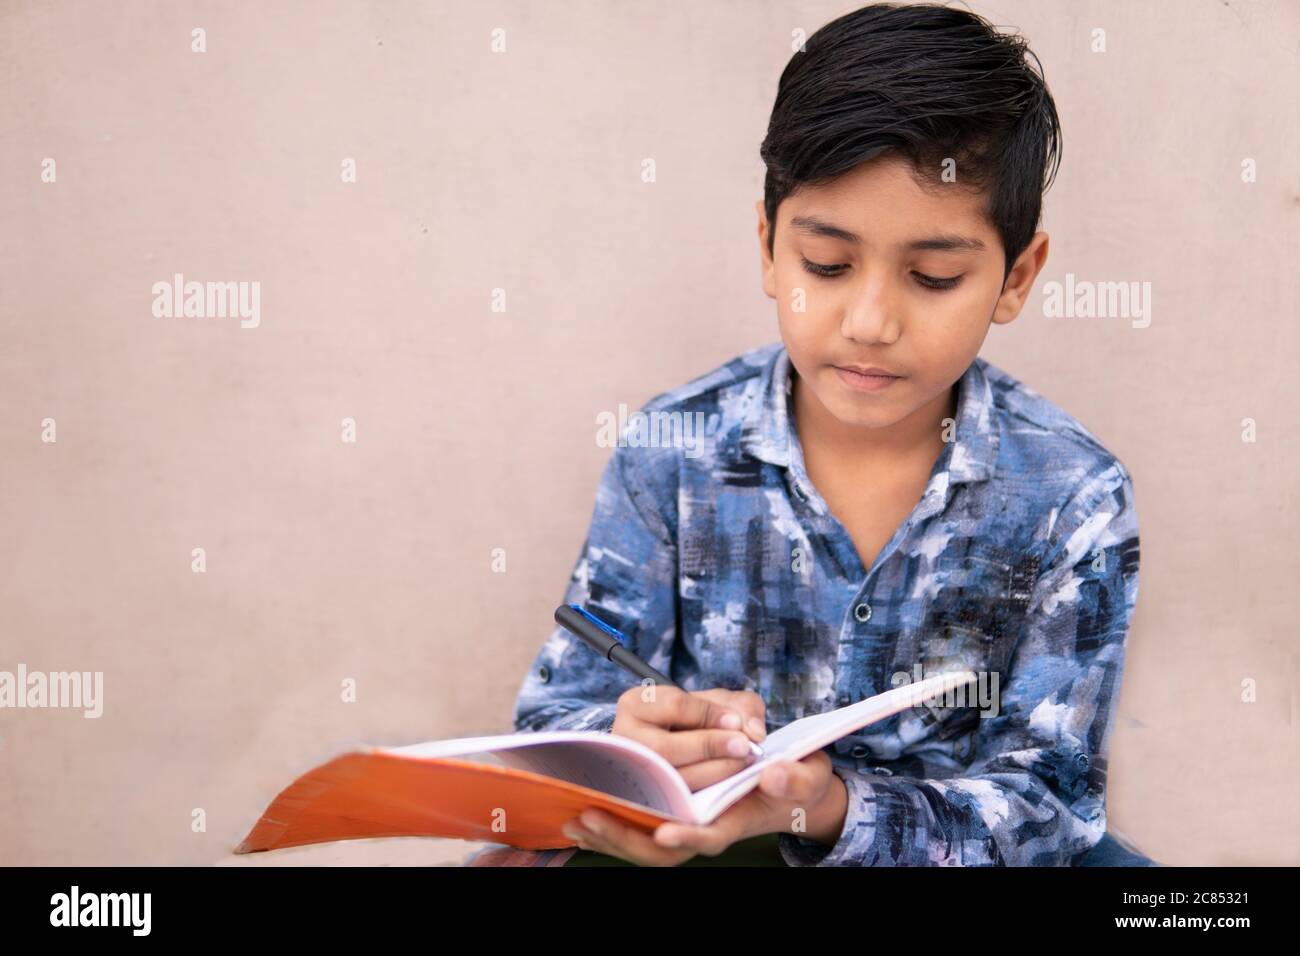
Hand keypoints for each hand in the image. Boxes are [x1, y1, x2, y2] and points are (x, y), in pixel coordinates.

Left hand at [562, 748, 846, 865]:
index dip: (689, 836)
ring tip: (577, 820)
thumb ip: (794, 776)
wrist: (786, 778)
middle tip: (591, 817)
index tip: (665, 835)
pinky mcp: (671, 809)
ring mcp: (688, 819)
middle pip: (664, 847)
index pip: (710, 835)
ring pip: (644, 841)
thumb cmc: (794, 775)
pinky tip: (576, 817)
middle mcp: (707, 823)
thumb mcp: (807, 773)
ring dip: (610, 834)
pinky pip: (636, 826)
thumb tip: (771, 774)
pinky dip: (608, 828)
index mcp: (738, 817)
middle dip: (627, 835)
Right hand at [610, 685, 768, 790]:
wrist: (692, 749)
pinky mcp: (647, 800)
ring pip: (668, 778)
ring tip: (741, 763)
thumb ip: (744, 709)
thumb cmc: (704, 720)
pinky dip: (705, 794)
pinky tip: (729, 784)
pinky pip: (674, 803)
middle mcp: (624, 739)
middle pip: (664, 748)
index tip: (737, 722)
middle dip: (709, 747)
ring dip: (712, 772)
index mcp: (636, 704)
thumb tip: (754, 732)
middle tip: (744, 747)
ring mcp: (631, 774)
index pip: (674, 705)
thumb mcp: (722, 703)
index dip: (709, 714)